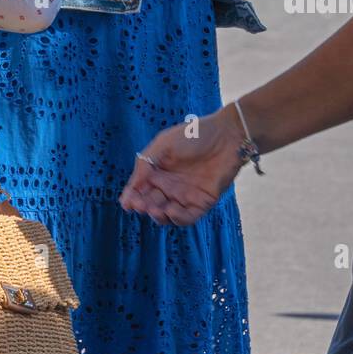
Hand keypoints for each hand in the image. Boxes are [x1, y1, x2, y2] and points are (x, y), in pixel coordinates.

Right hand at [119, 106, 244, 226]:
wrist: (226, 136)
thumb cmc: (193, 135)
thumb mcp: (163, 145)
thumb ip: (145, 165)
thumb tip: (130, 189)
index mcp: (158, 171)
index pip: (140, 189)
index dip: (132, 198)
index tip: (126, 203)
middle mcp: (169, 185)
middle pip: (151, 203)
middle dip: (144, 206)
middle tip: (141, 205)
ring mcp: (185, 195)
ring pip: (167, 214)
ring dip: (158, 215)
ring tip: (154, 209)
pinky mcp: (202, 202)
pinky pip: (187, 217)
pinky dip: (177, 218)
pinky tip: (171, 210)